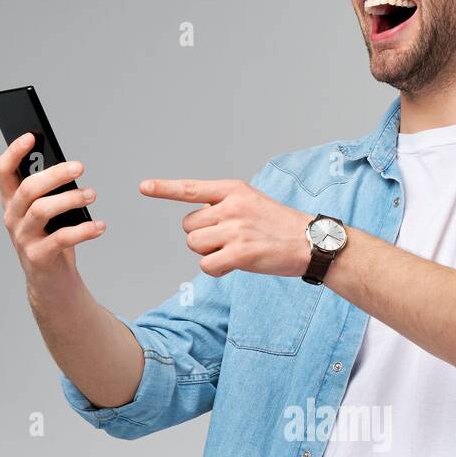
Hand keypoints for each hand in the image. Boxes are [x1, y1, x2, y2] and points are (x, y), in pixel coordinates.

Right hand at [0, 133, 104, 283]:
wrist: (51, 283)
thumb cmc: (52, 241)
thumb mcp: (48, 214)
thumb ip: (50, 193)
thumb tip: (69, 168)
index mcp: (11, 202)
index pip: (3, 171)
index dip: (14, 152)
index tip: (31, 136)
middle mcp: (12, 218)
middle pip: (28, 188)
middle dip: (55, 174)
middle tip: (81, 167)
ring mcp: (23, 238)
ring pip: (42, 210)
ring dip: (70, 199)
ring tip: (92, 195)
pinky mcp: (38, 257)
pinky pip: (61, 239)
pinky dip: (84, 230)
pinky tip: (100, 226)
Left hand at [139, 177, 311, 277]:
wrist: (312, 242)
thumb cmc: (280, 226)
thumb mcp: (252, 203)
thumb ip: (224, 206)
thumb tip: (197, 224)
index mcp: (234, 189)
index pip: (191, 189)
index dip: (165, 189)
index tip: (143, 187)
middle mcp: (232, 206)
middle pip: (188, 226)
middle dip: (203, 237)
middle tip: (230, 240)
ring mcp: (236, 229)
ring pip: (195, 245)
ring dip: (209, 253)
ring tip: (236, 250)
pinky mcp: (241, 253)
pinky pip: (207, 265)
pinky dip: (216, 269)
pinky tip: (236, 264)